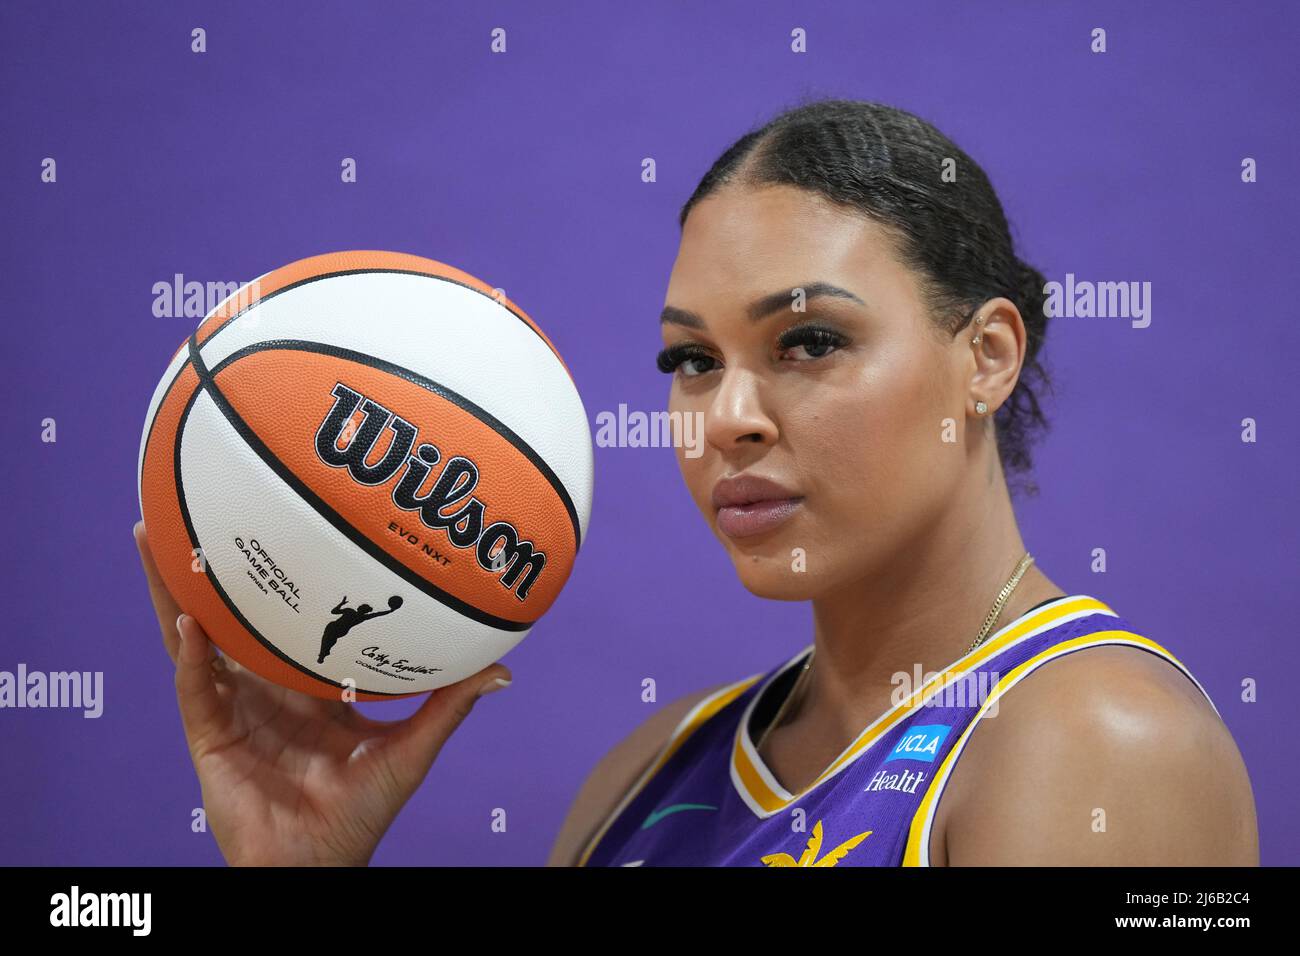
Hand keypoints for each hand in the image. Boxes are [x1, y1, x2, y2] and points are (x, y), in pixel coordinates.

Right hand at [134, 520, 511, 865]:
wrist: (319, 865)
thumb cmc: (359, 814)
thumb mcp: (409, 750)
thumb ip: (448, 707)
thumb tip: (502, 669)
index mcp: (305, 683)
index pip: (291, 618)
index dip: (285, 576)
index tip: (288, 522)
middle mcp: (263, 685)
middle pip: (232, 614)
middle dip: (215, 566)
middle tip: (202, 505)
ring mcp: (231, 706)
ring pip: (195, 638)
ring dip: (176, 592)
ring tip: (159, 538)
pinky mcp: (208, 735)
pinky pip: (195, 688)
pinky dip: (191, 655)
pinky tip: (190, 621)